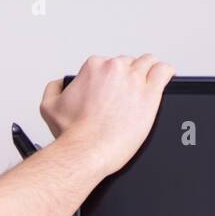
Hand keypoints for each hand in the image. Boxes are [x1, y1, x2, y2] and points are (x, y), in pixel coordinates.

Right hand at [39, 54, 175, 177]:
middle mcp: (115, 69)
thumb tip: (62, 83)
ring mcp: (134, 81)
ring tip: (145, 84)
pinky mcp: (150, 94)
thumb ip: (54, 88)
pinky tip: (163, 80)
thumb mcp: (48, 106)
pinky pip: (164, 72)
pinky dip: (165, 73)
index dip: (108, 78)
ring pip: (147, 63)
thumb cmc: (71, 134)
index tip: (109, 91)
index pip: (107, 63)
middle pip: (127, 63)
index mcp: (94, 68)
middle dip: (126, 76)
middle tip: (125, 94)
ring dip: (146, 72)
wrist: (85, 152)